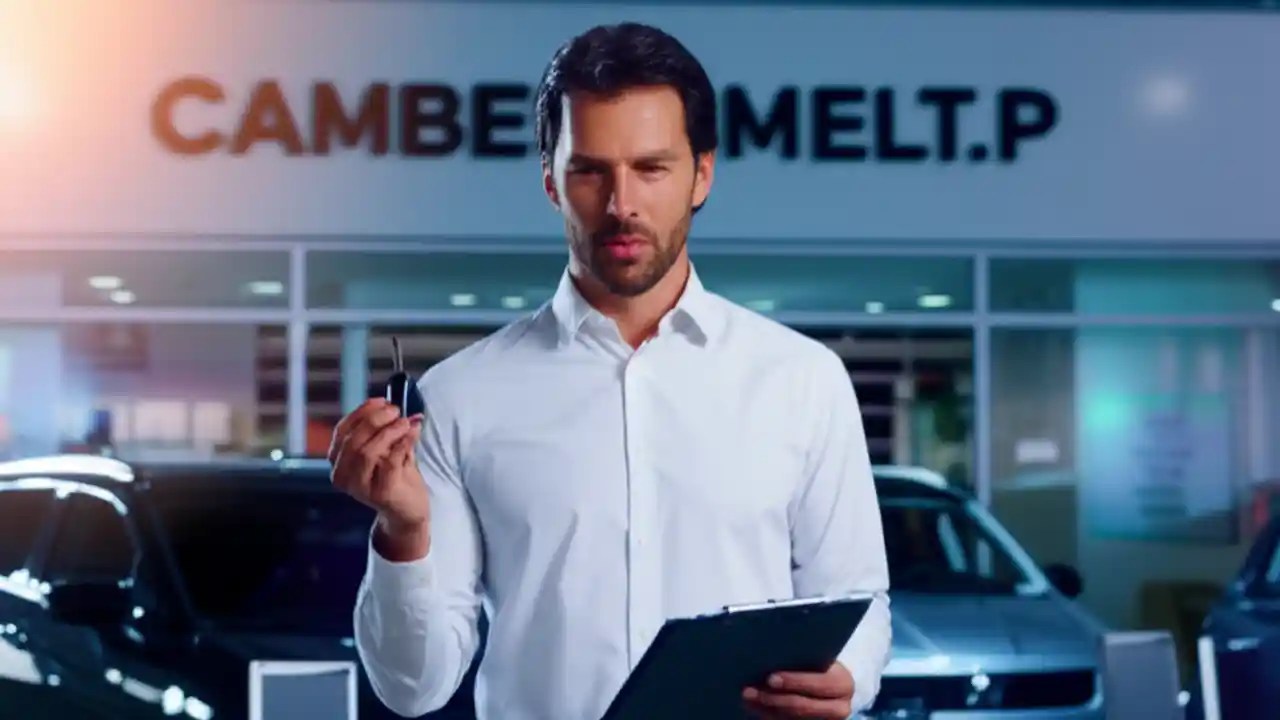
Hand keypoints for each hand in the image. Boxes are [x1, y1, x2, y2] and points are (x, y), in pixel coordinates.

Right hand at [329, 398, 427, 532]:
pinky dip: (403, 442)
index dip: (362, 412)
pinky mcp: (381, 494)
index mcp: (339, 461)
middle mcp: (342, 476)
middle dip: (376, 420)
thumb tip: (391, 403)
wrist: (408, 511)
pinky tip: (414, 433)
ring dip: (389, 432)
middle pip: (353, 440)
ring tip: (406, 423)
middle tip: (396, 411)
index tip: (382, 400)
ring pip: (367, 452)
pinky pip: (390, 463)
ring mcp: (360, 488)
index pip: (342, 431)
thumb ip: (383, 428)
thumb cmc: (395, 476)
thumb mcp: (385, 448)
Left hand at [742, 662, 854, 718]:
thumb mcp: (816, 660)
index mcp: (843, 683)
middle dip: (774, 699)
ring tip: (747, 699)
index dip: (795, 682)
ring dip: (766, 710)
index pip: (820, 683)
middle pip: (804, 707)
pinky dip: (769, 717)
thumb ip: (801, 658)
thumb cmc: (817, 666)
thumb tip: (769, 653)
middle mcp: (840, 707)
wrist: (828, 688)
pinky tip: (754, 708)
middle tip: (749, 691)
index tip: (770, 678)